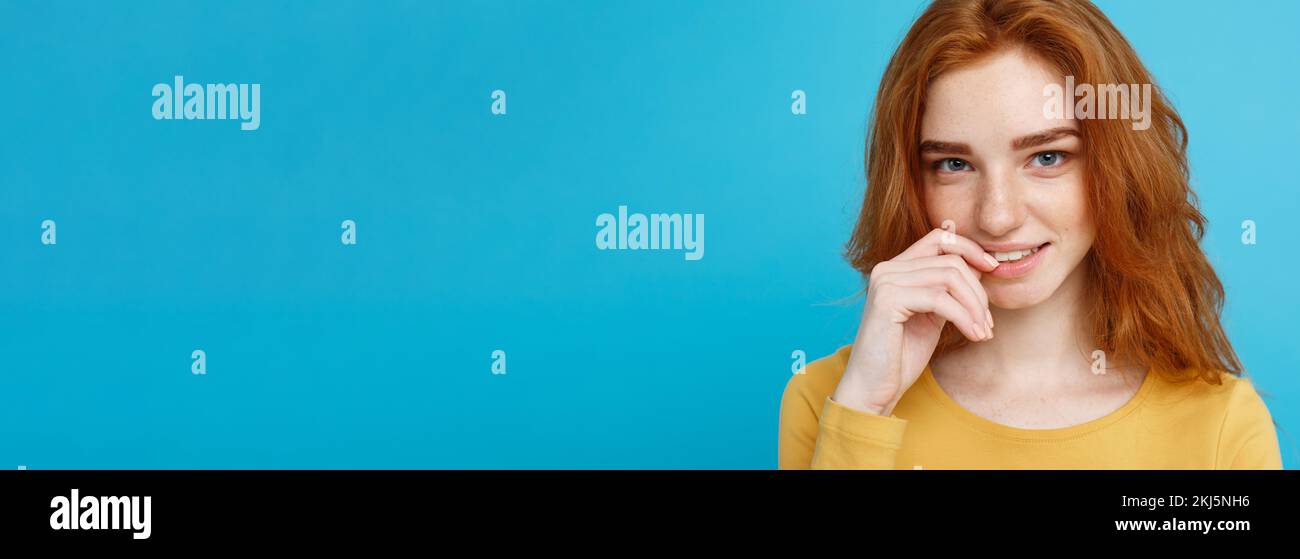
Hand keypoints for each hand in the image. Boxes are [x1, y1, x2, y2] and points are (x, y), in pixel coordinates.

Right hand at [831, 228, 999, 415]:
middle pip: (951, 259)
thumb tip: (980, 265)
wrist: (873, 387)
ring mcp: (885, 281)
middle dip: (978, 291)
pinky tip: (974, 336)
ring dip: (975, 306)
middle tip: (988, 322)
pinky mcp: (887, 299)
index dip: (971, 248)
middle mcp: (887, 268)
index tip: (993, 270)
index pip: (939, 237)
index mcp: (896, 268)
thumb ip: (949, 290)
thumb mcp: (933, 315)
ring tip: (983, 331)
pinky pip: (940, 299)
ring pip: (949, 276)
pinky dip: (964, 317)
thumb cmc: (901, 356)